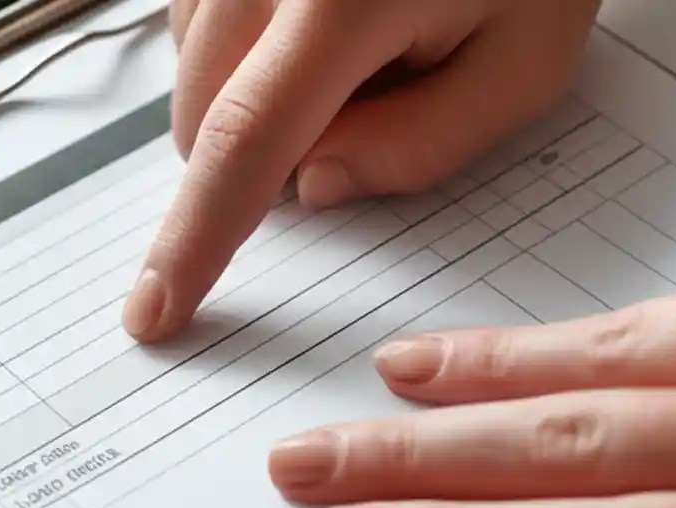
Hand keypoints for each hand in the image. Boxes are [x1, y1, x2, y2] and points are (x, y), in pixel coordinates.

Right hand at [122, 0, 600, 342]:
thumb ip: (420, 146)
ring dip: (248, 98)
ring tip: (351, 48)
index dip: (194, 239)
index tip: (155, 310)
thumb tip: (311, 186)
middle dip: (264, 154)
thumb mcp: (520, 65)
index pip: (245, 140)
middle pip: (203, 116)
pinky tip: (308, 24)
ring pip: (191, 72)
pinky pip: (194, 23)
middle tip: (366, 108)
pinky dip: (240, 53)